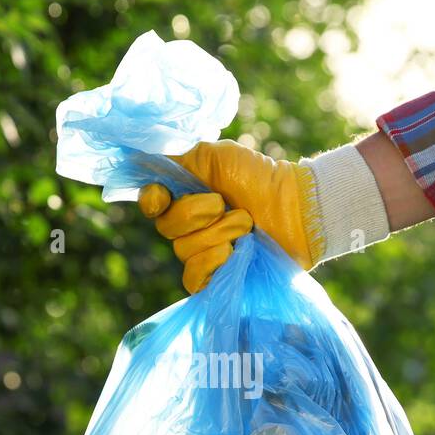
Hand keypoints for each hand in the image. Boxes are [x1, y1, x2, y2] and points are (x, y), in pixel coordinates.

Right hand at [138, 140, 316, 292]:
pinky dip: (213, 263)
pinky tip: (235, 253)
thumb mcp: (215, 157)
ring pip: (184, 251)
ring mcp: (202, 253)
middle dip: (198, 214)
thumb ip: (178, 158)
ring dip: (218, 234)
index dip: (152, 201)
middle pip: (166, 228)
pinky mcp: (216, 277)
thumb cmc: (258, 177)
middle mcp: (188, 226)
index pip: (150, 202)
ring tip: (247, 226)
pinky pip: (194, 278)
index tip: (162, 197)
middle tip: (228, 205)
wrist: (294, 208)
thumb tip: (140, 156)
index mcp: (183, 196)